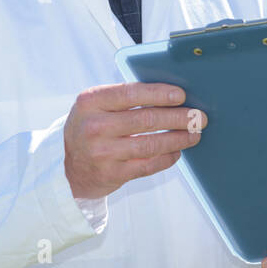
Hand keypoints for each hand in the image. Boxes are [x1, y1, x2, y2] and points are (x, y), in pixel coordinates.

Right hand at [63, 83, 205, 199]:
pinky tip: (177, 151)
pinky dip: (167, 158)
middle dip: (178, 118)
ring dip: (178, 139)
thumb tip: (169, 94)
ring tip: (194, 134)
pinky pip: (148, 165)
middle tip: (198, 117)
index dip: (160, 94)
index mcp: (91, 102)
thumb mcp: (95, 106)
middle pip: (146, 119)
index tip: (181, 95)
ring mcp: (103, 152)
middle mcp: (95, 126)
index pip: (131, 93)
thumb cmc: (89, 128)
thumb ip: (123, 98)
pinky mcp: (112, 174)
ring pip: (151, 144)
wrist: (68, 167)